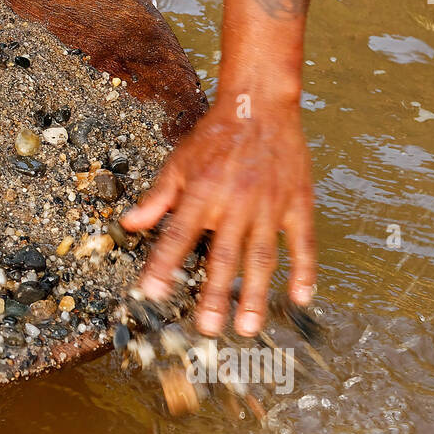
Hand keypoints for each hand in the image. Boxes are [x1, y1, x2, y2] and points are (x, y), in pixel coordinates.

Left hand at [121, 95, 315, 336]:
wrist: (260, 105)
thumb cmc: (216, 135)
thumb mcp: (178, 161)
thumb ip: (157, 197)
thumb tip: (129, 224)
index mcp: (202, 193)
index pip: (177, 236)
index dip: (164, 265)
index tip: (153, 293)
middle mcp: (236, 202)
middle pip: (224, 256)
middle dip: (215, 295)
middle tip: (209, 328)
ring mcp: (270, 205)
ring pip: (262, 257)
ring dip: (255, 294)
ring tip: (248, 326)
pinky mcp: (297, 202)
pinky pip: (303, 242)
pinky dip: (304, 271)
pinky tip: (301, 298)